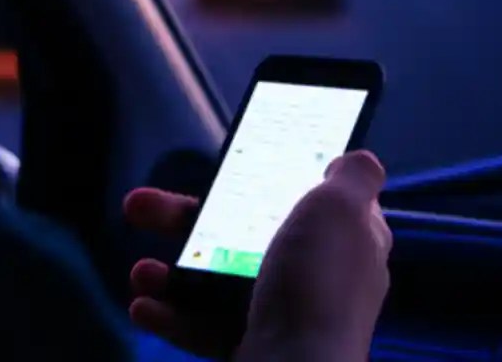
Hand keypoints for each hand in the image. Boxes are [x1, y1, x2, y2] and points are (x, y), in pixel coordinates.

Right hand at [123, 150, 392, 361]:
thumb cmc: (319, 286)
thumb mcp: (343, 210)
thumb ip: (353, 177)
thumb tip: (359, 158)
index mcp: (341, 244)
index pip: (311, 206)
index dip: (274, 183)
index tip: (232, 168)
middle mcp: (312, 280)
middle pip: (242, 236)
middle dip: (186, 219)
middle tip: (142, 207)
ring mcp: (277, 316)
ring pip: (214, 281)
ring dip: (168, 272)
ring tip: (141, 273)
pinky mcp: (248, 348)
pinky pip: (200, 326)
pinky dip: (168, 316)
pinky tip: (144, 306)